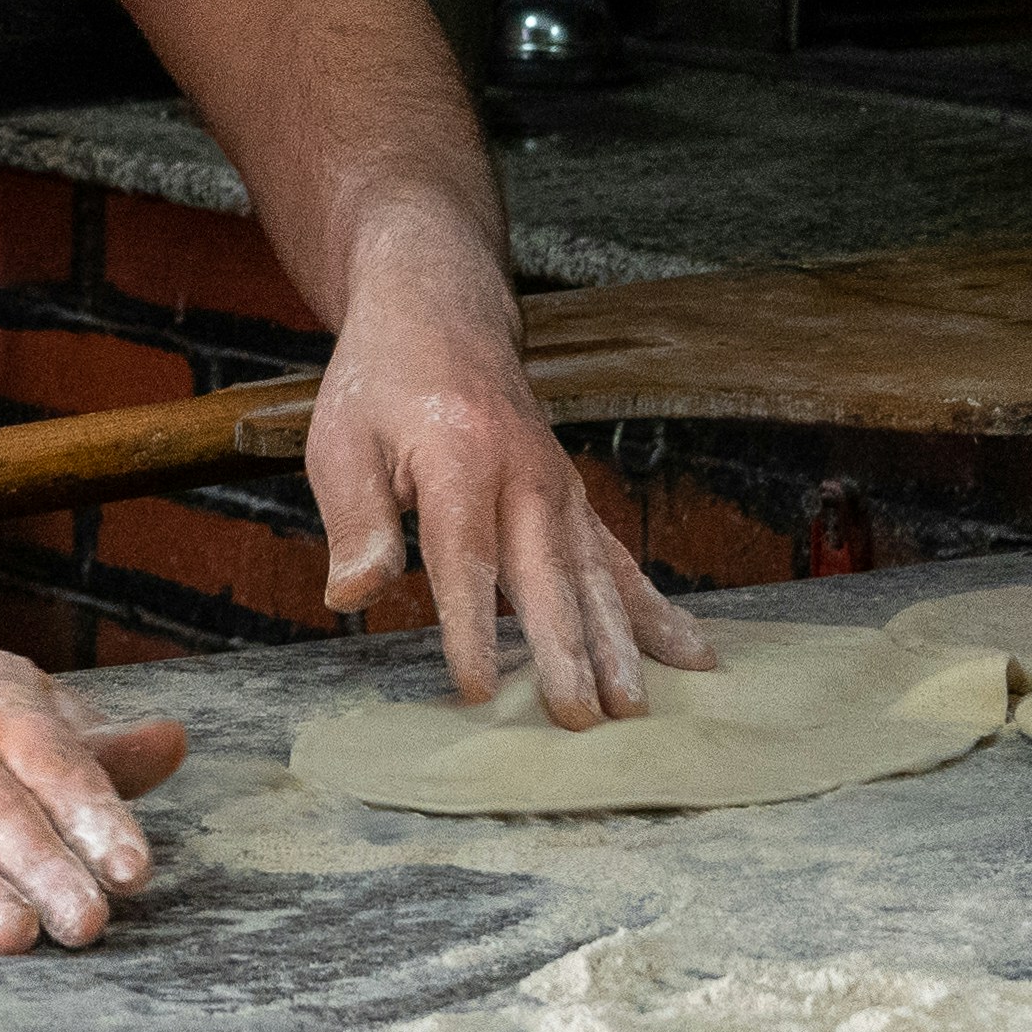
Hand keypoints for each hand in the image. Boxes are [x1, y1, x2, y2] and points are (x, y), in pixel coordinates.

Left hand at [309, 288, 713, 724]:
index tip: (478, 688)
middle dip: (568, 651)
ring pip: (597, 575)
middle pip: (549, 576)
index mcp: (460, 459)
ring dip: (622, 643)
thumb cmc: (384, 383)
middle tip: (581, 719)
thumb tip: (352, 594)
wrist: (442, 313)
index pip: (466, 557)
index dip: (471, 627)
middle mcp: (525, 476)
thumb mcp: (341, 439)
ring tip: (640, 705)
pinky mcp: (574, 501)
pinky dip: (653, 608)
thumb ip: (355, 519)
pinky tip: (690, 652)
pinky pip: (618, 560)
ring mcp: (560, 489)